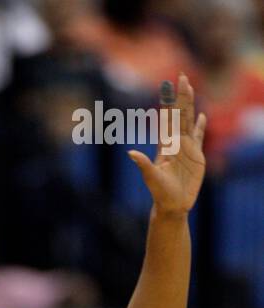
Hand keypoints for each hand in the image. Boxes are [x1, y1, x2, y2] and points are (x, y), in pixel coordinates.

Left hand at [128, 74, 205, 215]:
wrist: (172, 205)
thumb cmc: (160, 193)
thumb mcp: (152, 178)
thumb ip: (143, 165)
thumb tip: (131, 153)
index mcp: (166, 145)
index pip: (167, 119)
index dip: (168, 103)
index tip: (168, 86)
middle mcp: (176, 142)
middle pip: (180, 114)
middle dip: (181, 96)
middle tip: (182, 76)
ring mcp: (186, 147)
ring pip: (189, 120)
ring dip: (190, 105)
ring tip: (190, 88)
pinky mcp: (196, 155)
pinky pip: (199, 136)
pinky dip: (201, 125)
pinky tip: (202, 116)